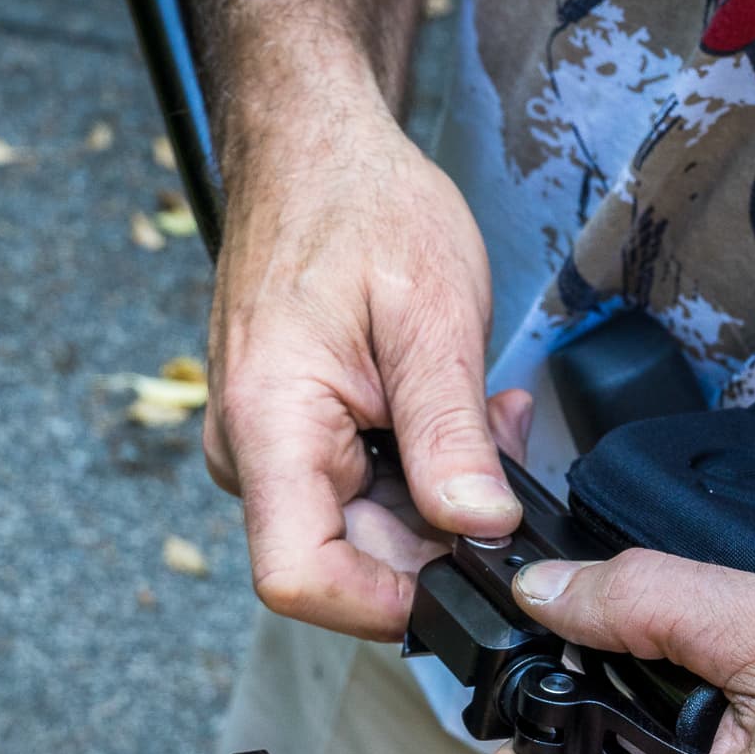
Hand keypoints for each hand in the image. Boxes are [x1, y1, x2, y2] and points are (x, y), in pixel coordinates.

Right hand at [205, 94, 531, 640]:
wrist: (311, 151)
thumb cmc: (359, 205)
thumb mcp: (433, 313)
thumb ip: (451, 434)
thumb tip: (481, 531)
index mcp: (269, 424)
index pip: (299, 579)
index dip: (386, 602)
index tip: (466, 572)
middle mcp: (251, 451)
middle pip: (346, 562)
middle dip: (440, 534)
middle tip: (503, 457)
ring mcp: (266, 450)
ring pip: (363, 533)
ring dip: (438, 497)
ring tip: (481, 416)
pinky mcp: (289, 441)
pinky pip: (359, 493)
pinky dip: (419, 471)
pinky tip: (449, 415)